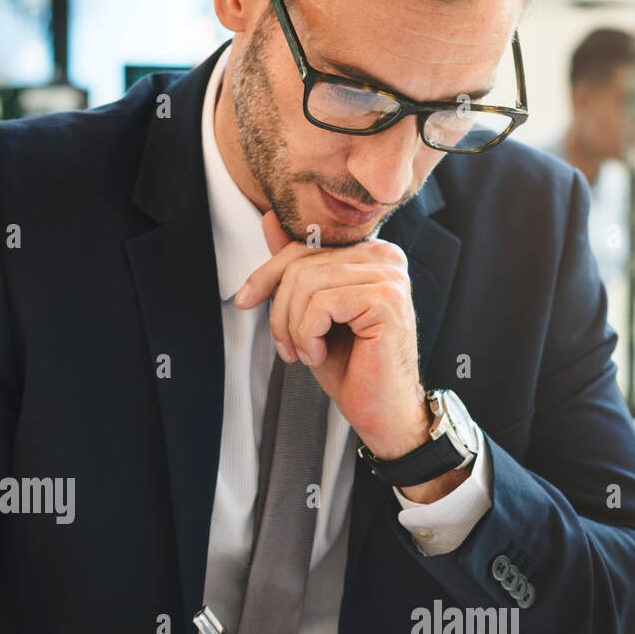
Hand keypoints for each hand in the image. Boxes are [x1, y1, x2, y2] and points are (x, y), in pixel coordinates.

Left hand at [236, 211, 432, 465]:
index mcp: (371, 254)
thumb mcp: (313, 314)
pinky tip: (319, 355)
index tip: (245, 301)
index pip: (305, 247)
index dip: (267, 275)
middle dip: (281, 312)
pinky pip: (322, 304)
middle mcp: (385, 258)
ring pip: (307, 283)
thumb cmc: (354, 369)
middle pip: (302, 264)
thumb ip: (298, 267)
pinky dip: (308, 336)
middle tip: (287, 349)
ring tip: (306, 354)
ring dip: (294, 328)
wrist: (383, 414)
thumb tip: (270, 219)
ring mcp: (389, 277)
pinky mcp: (386, 300)